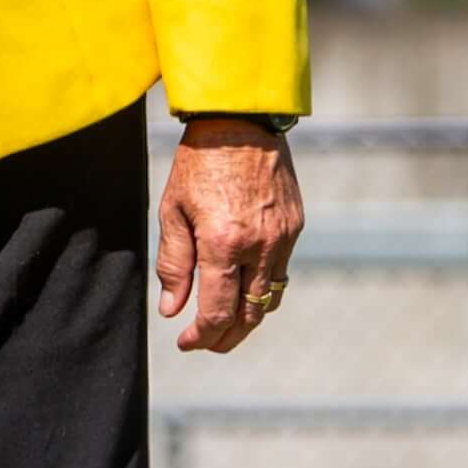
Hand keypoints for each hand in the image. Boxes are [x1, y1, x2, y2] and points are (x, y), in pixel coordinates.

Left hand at [159, 118, 304, 353]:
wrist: (241, 124)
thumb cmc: (198, 165)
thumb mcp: (173, 212)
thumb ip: (174, 265)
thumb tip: (173, 310)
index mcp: (224, 244)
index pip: (217, 311)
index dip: (202, 336)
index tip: (186, 343)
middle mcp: (260, 247)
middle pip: (249, 314)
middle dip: (226, 337)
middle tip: (205, 344)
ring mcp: (283, 238)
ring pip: (270, 299)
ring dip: (247, 319)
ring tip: (224, 327)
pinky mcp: (295, 227)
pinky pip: (281, 273)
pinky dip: (262, 291)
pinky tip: (242, 291)